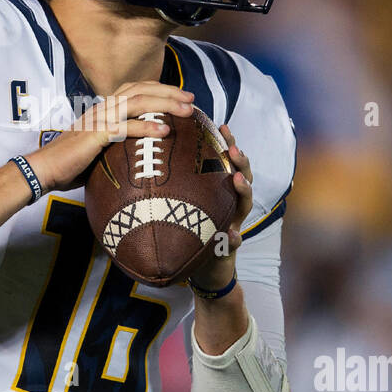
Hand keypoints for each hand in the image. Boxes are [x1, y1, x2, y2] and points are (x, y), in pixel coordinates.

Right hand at [27, 82, 194, 191]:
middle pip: (141, 90)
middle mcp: (103, 108)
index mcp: (104, 108)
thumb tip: (139, 151)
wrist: (44, 168)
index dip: (160, 89)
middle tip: (192, 99)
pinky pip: (125, 127)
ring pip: (136, 102)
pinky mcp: (95, 135)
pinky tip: (164, 130)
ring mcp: (99, 119)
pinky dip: (146, 126)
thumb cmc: (71, 162)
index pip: (135, 88)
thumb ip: (117, 142)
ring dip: (165, 104)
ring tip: (186, 111)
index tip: (181, 96)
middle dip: (169, 92)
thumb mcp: (99, 147)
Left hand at [188, 123, 253, 289]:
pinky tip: (232, 236)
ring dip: (243, 190)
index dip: (227, 142)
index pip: (226, 161)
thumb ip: (172, 183)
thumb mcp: (180, 202)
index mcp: (219, 189)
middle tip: (233, 148)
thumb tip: (147, 154)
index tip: (222, 125)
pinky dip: (233, 239)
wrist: (199, 266)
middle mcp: (231, 202)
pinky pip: (234, 242)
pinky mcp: (229, 246)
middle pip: (243, 175)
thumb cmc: (187, 227)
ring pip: (244, 204)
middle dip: (241, 161)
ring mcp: (233, 222)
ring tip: (238, 179)